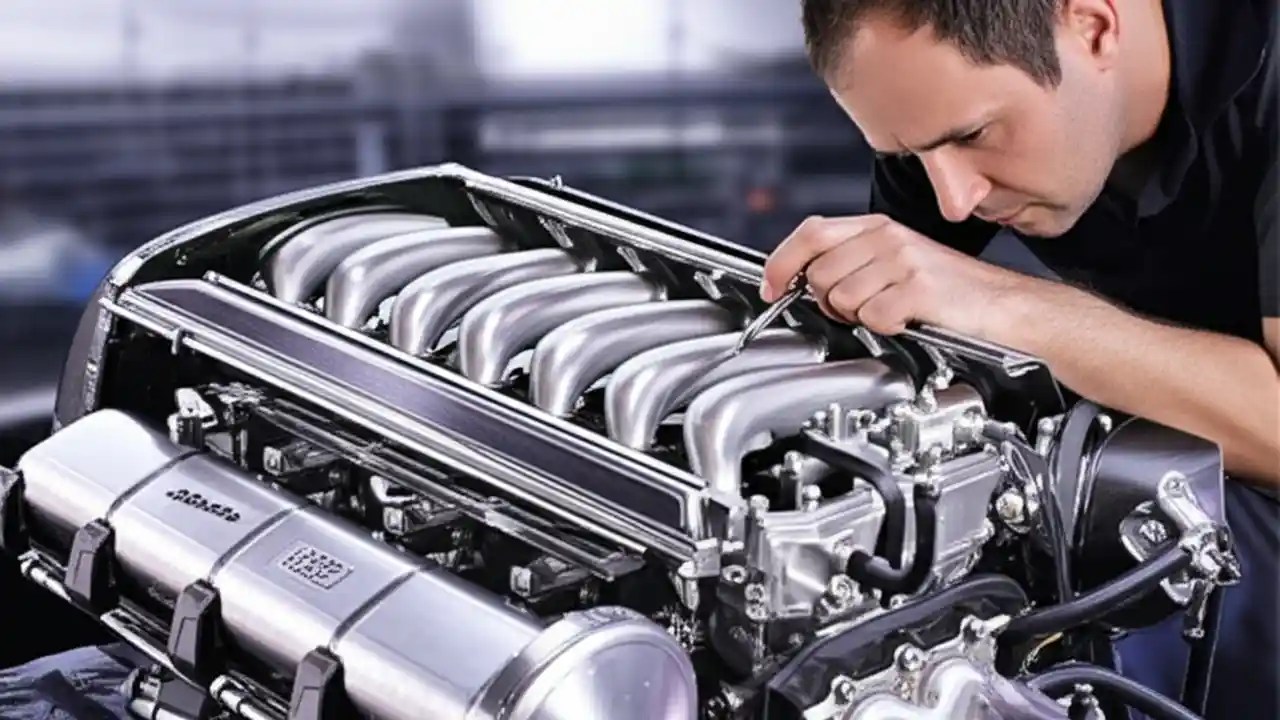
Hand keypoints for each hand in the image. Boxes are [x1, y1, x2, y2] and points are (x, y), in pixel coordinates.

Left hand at [760, 214, 1028, 338]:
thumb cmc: (950, 291)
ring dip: (857, 317)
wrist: (1002, 306)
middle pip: (819, 274)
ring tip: (888, 312)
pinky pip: (872, 317)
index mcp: (878, 228)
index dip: (782, 261)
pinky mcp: (918, 287)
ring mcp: (903, 260)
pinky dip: (885, 328)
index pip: (811, 233)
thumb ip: (853, 263)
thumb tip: (806, 281)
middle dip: (828, 302)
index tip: (771, 286)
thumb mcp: (896, 263)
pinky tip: (906, 320)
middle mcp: (888, 238)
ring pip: (841, 298)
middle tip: (857, 310)